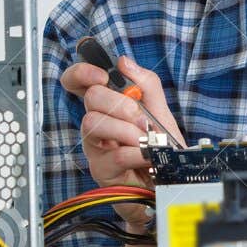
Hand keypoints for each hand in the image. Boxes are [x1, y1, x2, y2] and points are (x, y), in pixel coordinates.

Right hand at [60, 55, 183, 229]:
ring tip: (145, 140)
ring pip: (94, 124)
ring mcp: (96, 148)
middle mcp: (97, 125)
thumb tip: (125, 61)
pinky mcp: (101, 170)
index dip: (82, 73)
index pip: (78, 83)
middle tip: (140, 118)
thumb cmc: (160, 150)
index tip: (101, 75)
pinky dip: (136, 153)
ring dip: (126, 130)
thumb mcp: (161, 112)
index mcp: (108, 107)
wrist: (168, 185)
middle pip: (90, 98)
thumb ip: (147, 85)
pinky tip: (147, 157)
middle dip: (120, 103)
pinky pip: (113, 154)